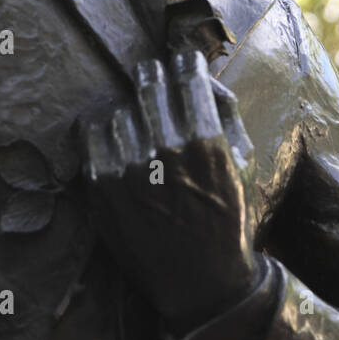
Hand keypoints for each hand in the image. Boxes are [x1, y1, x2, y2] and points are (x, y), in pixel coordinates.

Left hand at [81, 50, 258, 334]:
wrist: (200, 280)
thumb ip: (228, 111)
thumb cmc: (229, 217)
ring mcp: (128, 169)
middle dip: (153, 74)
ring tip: (140, 118)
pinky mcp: (101, 187)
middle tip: (152, 73)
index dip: (184, 61)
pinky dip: (102, 127)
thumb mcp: (246, 162)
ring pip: (121, 108)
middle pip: (149, 85)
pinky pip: (93, 134)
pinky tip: (114, 133)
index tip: (182, 59)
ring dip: (131, 107)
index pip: (187, 77)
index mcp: (205, 141)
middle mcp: (164, 151)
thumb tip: (204, 75)